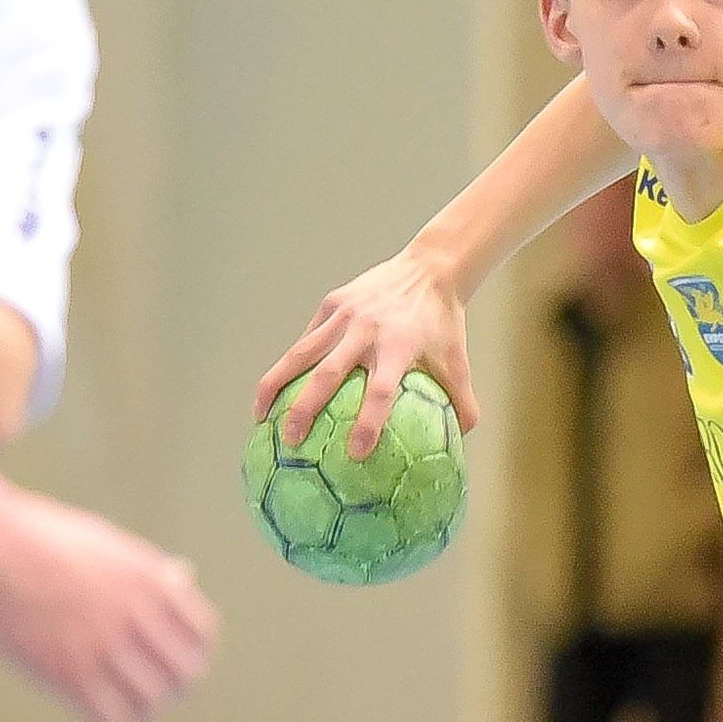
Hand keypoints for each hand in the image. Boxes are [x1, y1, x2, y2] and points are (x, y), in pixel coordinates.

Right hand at [0, 484, 218, 721]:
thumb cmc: (41, 538)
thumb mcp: (106, 543)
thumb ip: (146, 566)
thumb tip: (184, 576)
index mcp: (150, 579)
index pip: (201, 633)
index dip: (193, 651)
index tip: (177, 661)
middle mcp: (135, 613)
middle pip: (184, 673)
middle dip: (176, 687)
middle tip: (157, 692)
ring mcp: (102, 645)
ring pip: (151, 702)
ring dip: (144, 710)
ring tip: (128, 708)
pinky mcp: (66, 673)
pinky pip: (111, 719)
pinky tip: (98, 715)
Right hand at [253, 245, 479, 458]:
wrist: (430, 268)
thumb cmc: (444, 322)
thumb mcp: (458, 362)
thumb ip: (462, 403)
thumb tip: (461, 442)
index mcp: (399, 347)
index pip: (380, 391)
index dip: (368, 422)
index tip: (356, 453)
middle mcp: (366, 330)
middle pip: (327, 375)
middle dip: (304, 409)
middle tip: (290, 441)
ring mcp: (345, 314)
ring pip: (302, 353)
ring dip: (276, 385)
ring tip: (260, 416)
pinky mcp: (333, 302)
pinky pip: (308, 338)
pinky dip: (290, 364)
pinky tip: (276, 389)